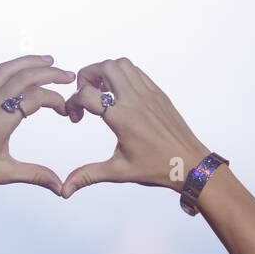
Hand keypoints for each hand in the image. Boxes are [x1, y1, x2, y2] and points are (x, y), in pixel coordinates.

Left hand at [0, 55, 72, 199]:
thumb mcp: (4, 174)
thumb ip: (35, 175)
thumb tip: (61, 188)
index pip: (35, 98)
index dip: (55, 100)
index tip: (65, 111)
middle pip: (23, 76)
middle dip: (49, 72)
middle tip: (68, 75)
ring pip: (4, 69)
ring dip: (27, 62)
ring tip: (47, 60)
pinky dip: (2, 68)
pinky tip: (11, 68)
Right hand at [61, 57, 208, 195]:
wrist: (189, 164)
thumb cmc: (157, 168)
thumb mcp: (118, 171)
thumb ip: (89, 175)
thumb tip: (66, 189)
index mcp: (122, 118)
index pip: (87, 94)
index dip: (72, 102)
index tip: (76, 118)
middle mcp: (135, 100)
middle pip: (104, 67)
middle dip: (87, 76)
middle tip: (84, 93)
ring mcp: (148, 93)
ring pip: (122, 64)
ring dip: (106, 71)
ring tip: (100, 91)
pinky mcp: (158, 93)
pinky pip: (137, 72)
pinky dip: (123, 75)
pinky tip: (119, 94)